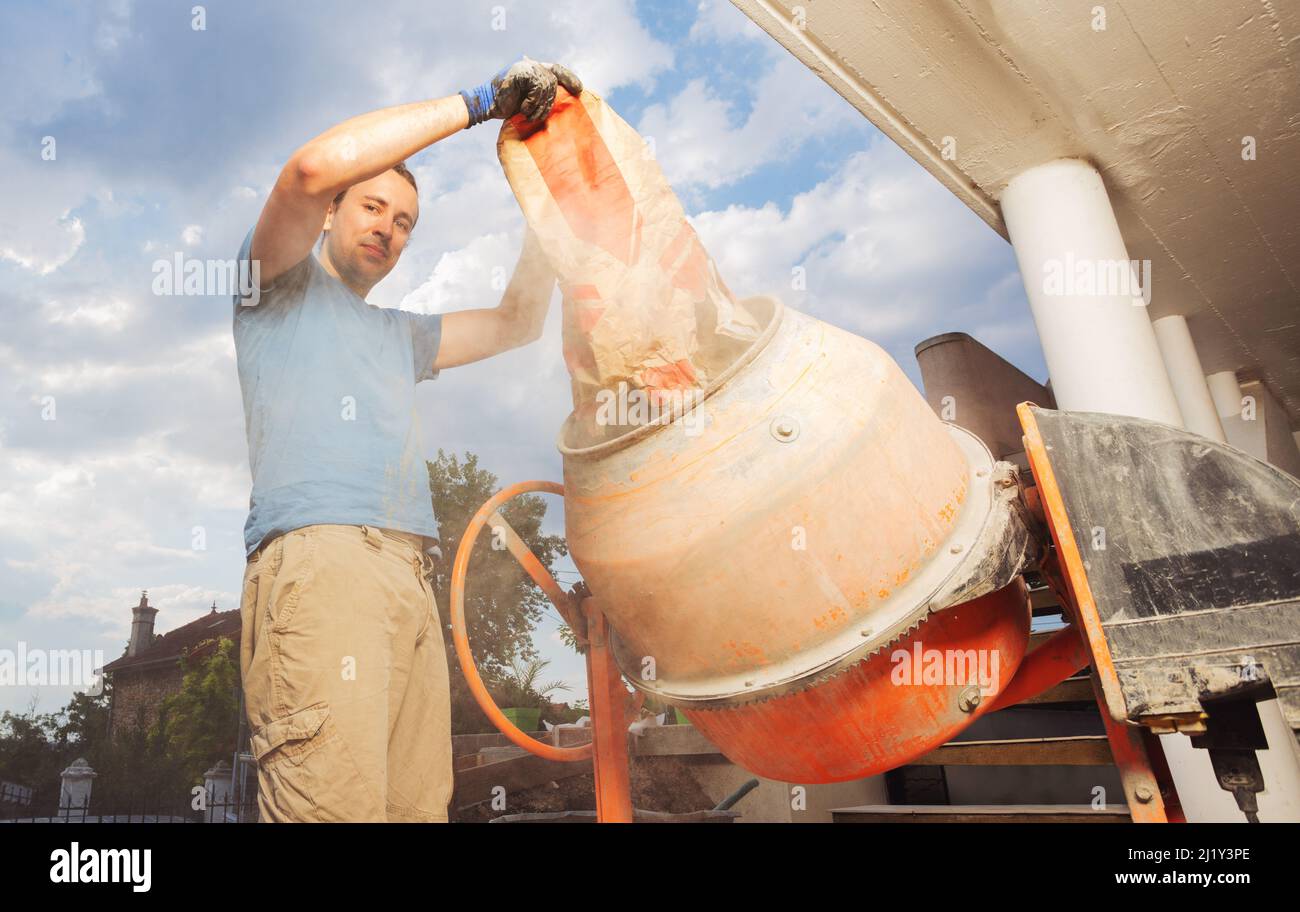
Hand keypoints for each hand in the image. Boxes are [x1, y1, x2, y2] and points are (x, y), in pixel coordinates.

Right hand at [460, 57, 582, 126]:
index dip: (569, 78)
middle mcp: (531, 64)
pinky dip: (532, 101)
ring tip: (529, 114)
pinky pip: (537, 86)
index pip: (556, 69)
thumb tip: (568, 97)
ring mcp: (525, 66)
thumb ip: (545, 95)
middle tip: (537, 116)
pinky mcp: (520, 71)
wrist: (488, 105)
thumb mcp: (532, 100)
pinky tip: (524, 108)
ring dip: (540, 105)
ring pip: (547, 85)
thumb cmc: (509, 106)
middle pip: (553, 81)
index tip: (579, 89)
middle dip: (548, 102)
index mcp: (534, 69)